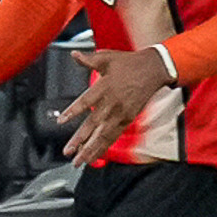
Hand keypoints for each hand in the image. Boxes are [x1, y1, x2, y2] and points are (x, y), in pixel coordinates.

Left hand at [56, 47, 173, 166]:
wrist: (155, 69)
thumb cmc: (129, 63)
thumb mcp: (107, 57)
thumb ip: (88, 59)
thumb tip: (73, 54)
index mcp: (105, 88)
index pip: (86, 102)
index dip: (73, 111)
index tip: (61, 121)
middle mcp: (112, 104)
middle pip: (93, 125)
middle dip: (80, 140)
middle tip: (68, 152)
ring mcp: (121, 114)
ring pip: (103, 135)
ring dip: (90, 149)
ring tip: (78, 161)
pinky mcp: (127, 119)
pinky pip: (113, 136)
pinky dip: (103, 147)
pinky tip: (93, 156)